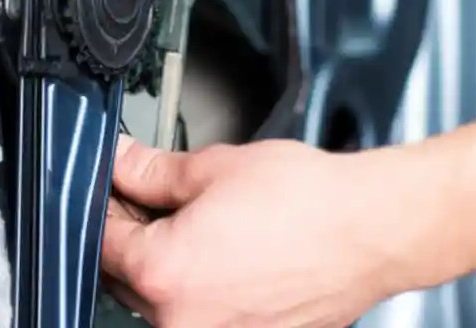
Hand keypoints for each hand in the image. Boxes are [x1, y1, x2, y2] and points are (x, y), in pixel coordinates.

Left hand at [101, 137, 412, 326]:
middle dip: (132, 236)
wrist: (372, 231)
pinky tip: (227, 251)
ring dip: (168, 265)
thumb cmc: (309, 203)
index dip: (104, 204)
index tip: (113, 187)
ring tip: (202, 221)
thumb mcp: (215, 168)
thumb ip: (153, 171)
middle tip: (150, 196)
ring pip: (165, 301)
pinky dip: (204, 288)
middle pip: (128, 277)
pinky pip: (203, 316)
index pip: (103, 241)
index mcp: (164, 274)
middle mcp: (182, 321)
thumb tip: (122, 164)